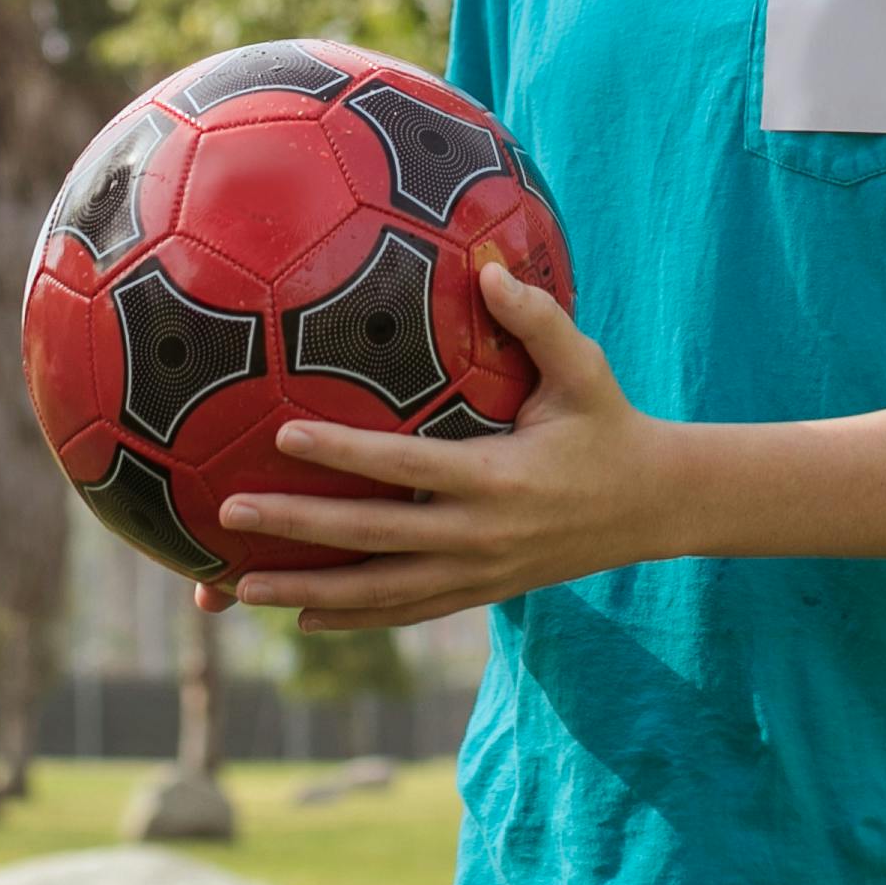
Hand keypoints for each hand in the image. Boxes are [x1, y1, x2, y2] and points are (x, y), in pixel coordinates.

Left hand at [219, 258, 682, 630]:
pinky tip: (303, 615)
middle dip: (298, 527)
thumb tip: (488, 267)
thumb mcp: (585, 369)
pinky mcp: (480, 593)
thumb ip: (537, 320)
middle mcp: (480, 535)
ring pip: (379, 592)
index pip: (405, 465)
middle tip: (230, 514)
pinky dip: (354, 617)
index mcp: (498, 477)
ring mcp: (478, 573)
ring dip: (308, 591)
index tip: (283, 435)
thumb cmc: (610, 424)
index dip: (343, 453)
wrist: (654, 506)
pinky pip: (406, 610)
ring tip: (240, 587)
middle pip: (374, 539)